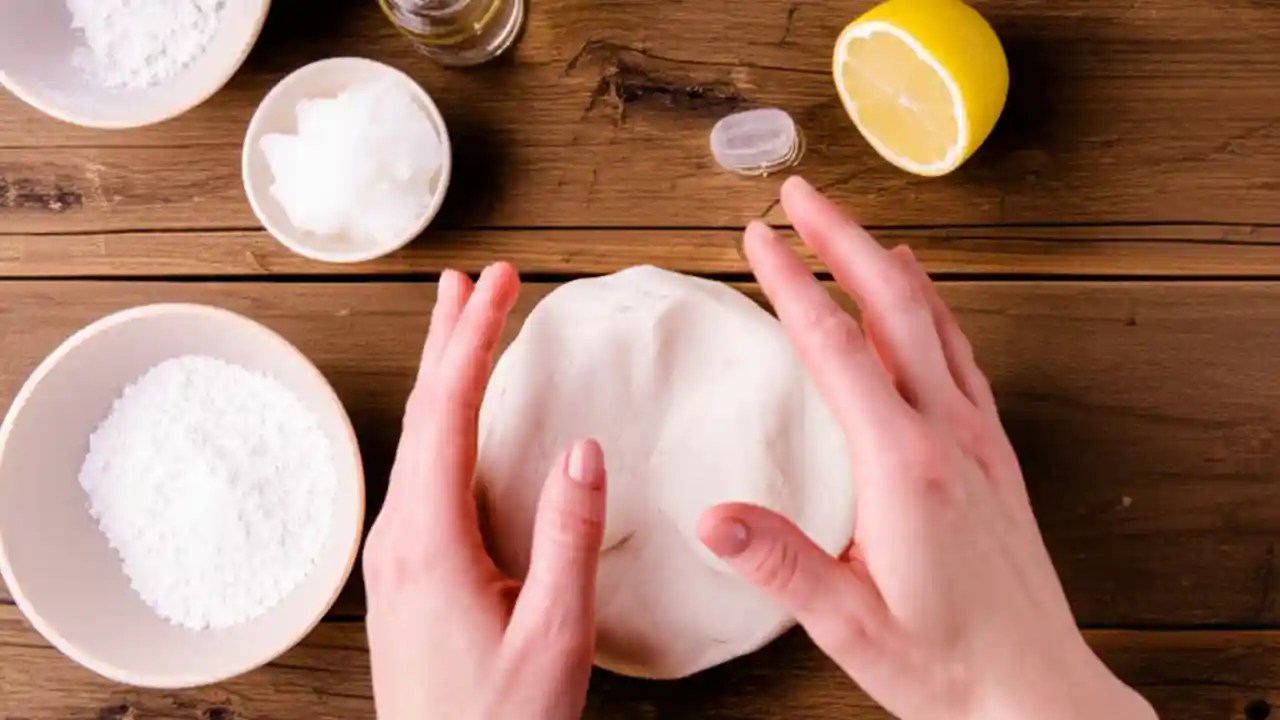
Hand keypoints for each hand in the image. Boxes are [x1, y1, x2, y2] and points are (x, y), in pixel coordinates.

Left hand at [363, 264, 606, 719]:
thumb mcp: (553, 635)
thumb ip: (568, 538)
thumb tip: (582, 447)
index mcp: (430, 541)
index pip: (448, 412)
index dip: (474, 338)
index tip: (500, 284)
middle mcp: (401, 537)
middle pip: (422, 412)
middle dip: (448, 337)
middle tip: (470, 280)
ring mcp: (398, 555)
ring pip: (418, 439)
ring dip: (442, 375)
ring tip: (460, 327)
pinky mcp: (408, 572)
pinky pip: (422, 472)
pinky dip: (444, 423)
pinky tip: (458, 421)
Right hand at [698, 178, 1156, 719]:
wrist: (1037, 694)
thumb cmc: (947, 666)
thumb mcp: (851, 627)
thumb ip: (780, 565)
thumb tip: (710, 518)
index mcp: (904, 467)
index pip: (836, 348)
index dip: (791, 283)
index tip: (757, 236)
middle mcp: (947, 436)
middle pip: (892, 307)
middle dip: (841, 239)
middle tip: (800, 194)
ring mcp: (978, 439)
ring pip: (932, 321)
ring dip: (886, 264)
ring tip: (850, 227)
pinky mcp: (992, 454)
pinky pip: (961, 354)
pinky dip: (932, 308)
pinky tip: (921, 298)